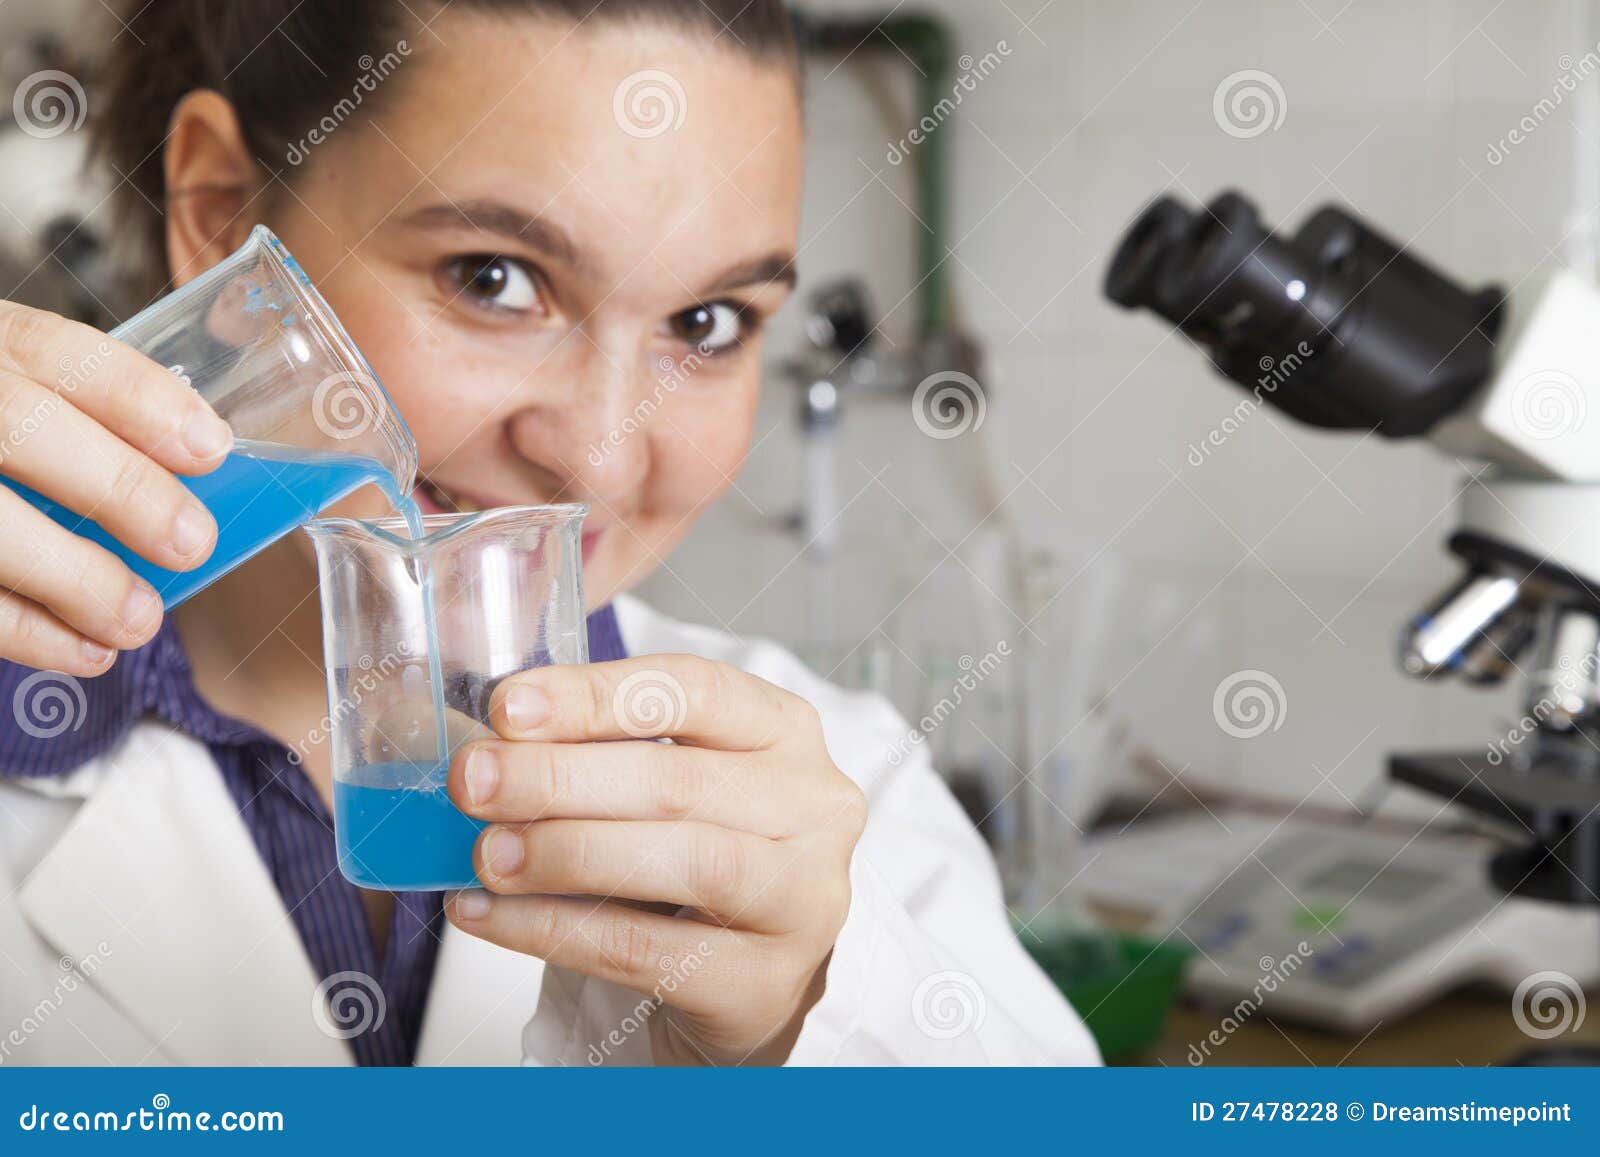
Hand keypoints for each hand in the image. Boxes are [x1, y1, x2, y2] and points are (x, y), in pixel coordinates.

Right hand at [0, 303, 228, 674]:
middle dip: (119, 487)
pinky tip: (86, 651)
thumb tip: (188, 484)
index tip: (209, 448)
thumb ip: (79, 426)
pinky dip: (26, 631)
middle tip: (192, 543)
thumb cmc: (0, 450)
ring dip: (75, 579)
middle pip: (18, 426)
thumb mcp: (18, 398)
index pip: (52, 350)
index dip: (137, 398)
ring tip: (141, 619)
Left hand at [444, 654, 867, 1065]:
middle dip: (559, 778)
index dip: (596, 695)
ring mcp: (802, 898)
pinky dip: (554, 930)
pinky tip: (490, 915)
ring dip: (567, 853)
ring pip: (683, 862)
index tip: (508, 707)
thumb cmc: (690, 857)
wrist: (740, 980)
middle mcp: (813, 806)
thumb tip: (483, 743)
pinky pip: (646, 951)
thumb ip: (593, 752)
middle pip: (680, 780)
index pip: (696, 690)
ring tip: (485, 855)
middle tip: (473, 782)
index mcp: (785, 731)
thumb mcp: (663, 784)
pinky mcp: (765, 982)